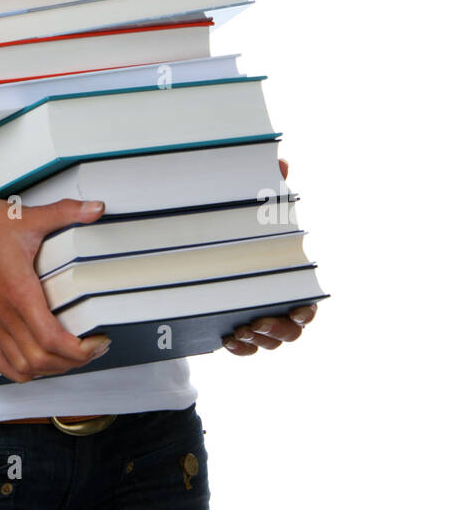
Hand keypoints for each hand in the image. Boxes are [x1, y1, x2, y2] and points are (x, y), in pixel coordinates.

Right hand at [0, 196, 111, 383]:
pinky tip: (36, 363)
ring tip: (70, 357)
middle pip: (41, 360)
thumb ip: (65, 212)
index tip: (97, 342)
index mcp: (19, 292)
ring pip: (22, 366)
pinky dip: (21, 371)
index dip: (79, 351)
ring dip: (50, 369)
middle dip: (73, 362)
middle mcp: (5, 314)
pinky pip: (0, 362)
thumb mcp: (28, 217)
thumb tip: (96, 208)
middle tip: (93, 348)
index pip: (51, 339)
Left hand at [221, 157, 318, 354]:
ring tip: (241, 329)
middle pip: (292, 330)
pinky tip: (229, 340)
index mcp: (289, 278)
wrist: (201, 253)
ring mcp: (260, 318)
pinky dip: (242, 349)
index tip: (295, 311)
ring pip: (271, 343)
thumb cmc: (240, 228)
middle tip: (258, 322)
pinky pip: (247, 349)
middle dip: (279, 331)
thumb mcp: (251, 208)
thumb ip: (270, 188)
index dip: (306, 310)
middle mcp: (278, 301)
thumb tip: (282, 160)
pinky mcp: (239, 328)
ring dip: (260, 340)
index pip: (309, 302)